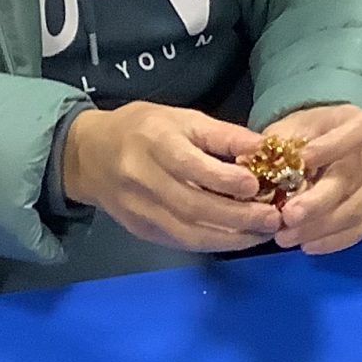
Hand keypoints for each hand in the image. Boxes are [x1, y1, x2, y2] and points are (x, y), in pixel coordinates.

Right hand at [63, 103, 283, 253]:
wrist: (89, 155)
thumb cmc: (142, 129)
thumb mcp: (181, 118)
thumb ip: (222, 135)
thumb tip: (263, 148)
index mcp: (155, 144)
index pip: (191, 167)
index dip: (225, 180)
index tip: (256, 185)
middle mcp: (144, 180)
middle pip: (193, 207)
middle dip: (238, 217)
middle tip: (272, 219)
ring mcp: (140, 210)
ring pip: (188, 233)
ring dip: (230, 238)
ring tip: (262, 234)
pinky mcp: (141, 230)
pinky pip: (180, 242)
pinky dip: (212, 243)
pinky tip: (237, 238)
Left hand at [267, 104, 361, 255]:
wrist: (328, 148)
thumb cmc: (307, 136)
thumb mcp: (291, 127)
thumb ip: (276, 143)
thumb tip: (248, 164)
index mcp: (357, 123)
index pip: (358, 131)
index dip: (332, 147)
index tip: (303, 160)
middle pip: (350, 180)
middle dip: (317, 202)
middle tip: (288, 216)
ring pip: (353, 211)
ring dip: (318, 228)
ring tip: (285, 237)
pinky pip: (356, 231)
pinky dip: (331, 242)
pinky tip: (306, 246)